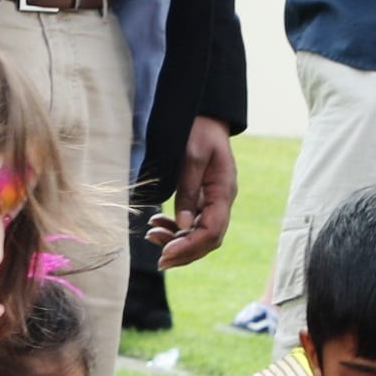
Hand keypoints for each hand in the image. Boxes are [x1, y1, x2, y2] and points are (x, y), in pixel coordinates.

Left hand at [145, 116, 236, 268]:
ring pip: (199, 234)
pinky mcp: (203, 199)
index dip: (189, 247)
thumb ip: (187, 191)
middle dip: (184, 253)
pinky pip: (192, 223)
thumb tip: (181, 226)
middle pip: (208, 240)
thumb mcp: (191, 155)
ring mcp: (214, 201)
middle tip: (159, 261)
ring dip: (177, 242)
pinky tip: (156, 224)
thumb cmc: (198, 129)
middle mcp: (222, 201)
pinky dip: (175, 229)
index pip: (212, 231)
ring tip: (151, 236)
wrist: (204, 114)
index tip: (166, 253)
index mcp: (224, 191)